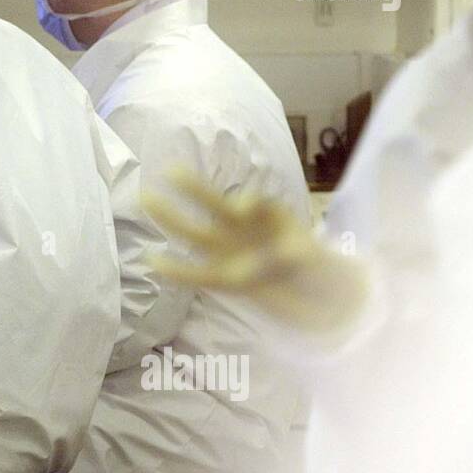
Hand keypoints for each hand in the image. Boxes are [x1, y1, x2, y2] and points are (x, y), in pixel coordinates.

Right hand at [142, 169, 367, 337]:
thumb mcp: (319, 260)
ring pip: (198, 233)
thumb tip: (277, 255)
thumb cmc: (325, 272)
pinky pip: (197, 274)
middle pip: (216, 206)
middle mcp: (247, 231)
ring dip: (173, 218)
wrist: (324, 302)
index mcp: (272, 218)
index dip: (249, 203)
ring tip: (147, 198)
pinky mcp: (225, 281)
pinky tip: (154, 260)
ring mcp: (233, 254)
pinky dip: (177, 270)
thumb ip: (296, 253)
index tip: (245, 207)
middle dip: (194, 190)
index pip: (256, 204)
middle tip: (170, 169)